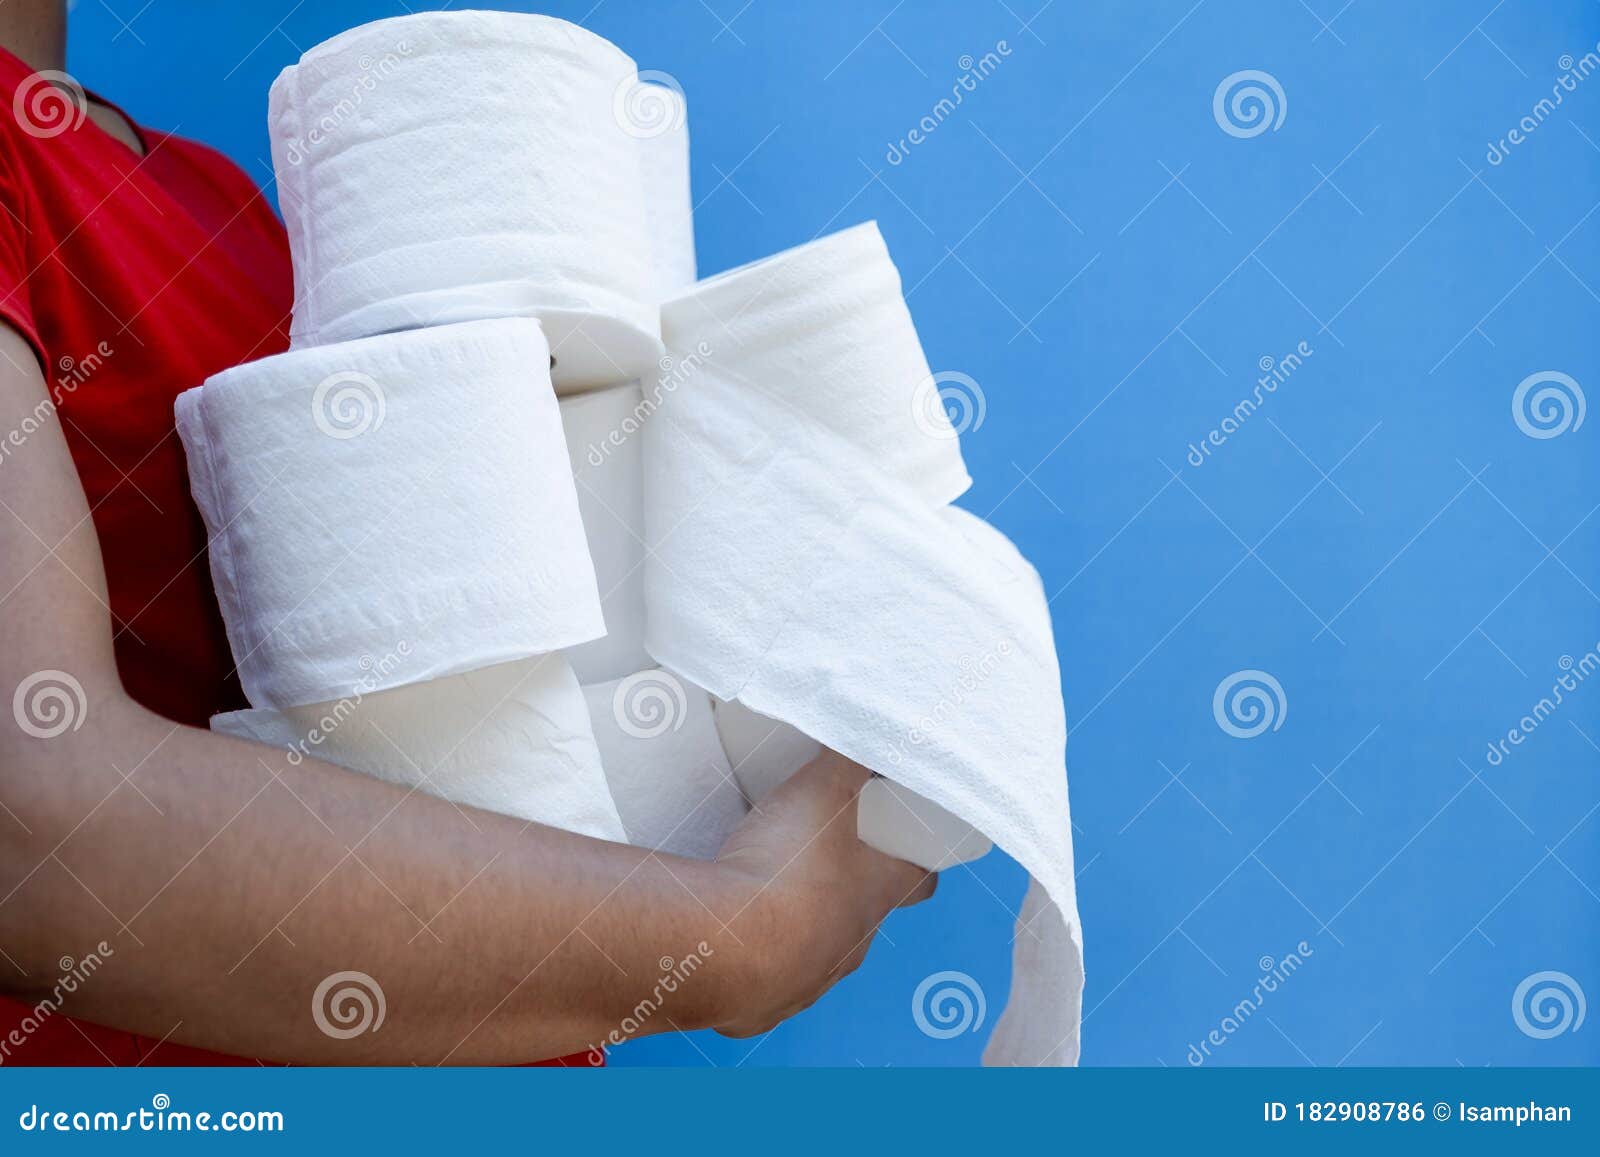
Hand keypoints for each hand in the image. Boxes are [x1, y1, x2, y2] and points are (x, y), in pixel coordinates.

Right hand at [710, 749, 935, 1036]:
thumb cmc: (786, 865)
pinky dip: (755, 963)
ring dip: (801, 928)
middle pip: (866, 917)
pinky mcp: (761, 1006)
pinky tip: (732, 940)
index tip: (906, 837)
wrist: (724, 945)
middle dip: (850, 890)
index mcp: (876, 893)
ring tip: (766, 895)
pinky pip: (766, 985)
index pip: (921, 878)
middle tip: (824, 857)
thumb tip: (868, 716)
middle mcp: (852, 944)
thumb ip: (846, 752)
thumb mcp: (822, 788)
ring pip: (818, 953)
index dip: (918, 856)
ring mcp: (809, 981)